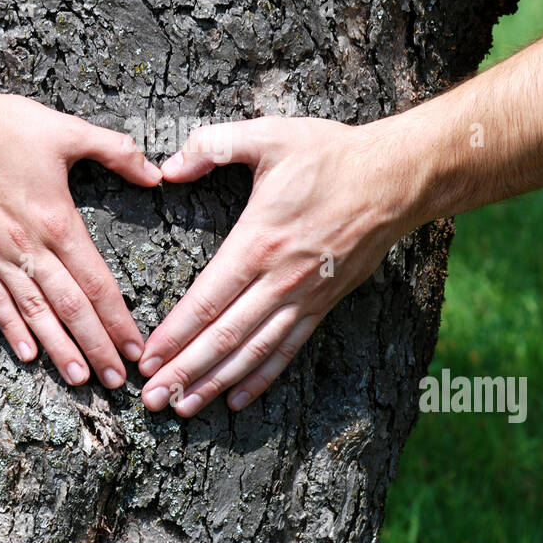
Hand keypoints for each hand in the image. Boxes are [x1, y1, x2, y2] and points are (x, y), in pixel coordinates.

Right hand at [0, 84, 161, 387]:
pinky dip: (12, 328)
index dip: (119, 320)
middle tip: (117, 381)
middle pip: (71, 308)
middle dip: (96, 347)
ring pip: (35, 313)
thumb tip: (156, 175)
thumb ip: (118, 151)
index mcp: (59, 222)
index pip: (98, 284)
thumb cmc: (10, 126)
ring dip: (59, 349)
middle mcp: (30, 248)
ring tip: (80, 379)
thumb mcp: (71, 130)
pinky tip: (29, 354)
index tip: (136, 348)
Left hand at [137, 116, 417, 414]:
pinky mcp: (324, 303)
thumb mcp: (267, 135)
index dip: (175, 334)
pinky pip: (288, 349)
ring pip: (254, 352)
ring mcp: (305, 296)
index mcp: (259, 241)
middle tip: (153, 400)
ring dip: (216, 383)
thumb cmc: (329, 154)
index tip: (147, 359)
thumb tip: (168, 168)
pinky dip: (262, 377)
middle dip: (185, 371)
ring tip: (183, 407)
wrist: (395, 177)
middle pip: (225, 337)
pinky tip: (237, 399)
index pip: (208, 300)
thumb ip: (212, 145)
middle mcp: (281, 279)